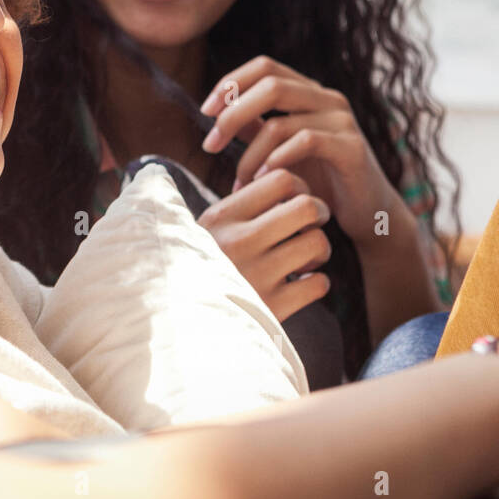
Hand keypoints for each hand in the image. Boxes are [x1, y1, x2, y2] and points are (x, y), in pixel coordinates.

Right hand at [197, 167, 332, 320]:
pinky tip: (299, 285)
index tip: (292, 201)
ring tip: (303, 259)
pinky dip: (315, 283)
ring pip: (318, 243)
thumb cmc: (198, 270)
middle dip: (318, 214)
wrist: (180, 321)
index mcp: (222, 217)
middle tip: (309, 225)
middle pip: (308, 207)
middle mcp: (239, 241)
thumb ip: (228, 207)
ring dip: (319, 251)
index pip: (281, 180)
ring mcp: (257, 275)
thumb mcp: (199, 232)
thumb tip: (219, 177)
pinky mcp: (272, 307)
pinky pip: (318, 284)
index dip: (298, 187)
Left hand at [200, 55, 396, 244]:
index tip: (205, 112)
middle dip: (232, 115)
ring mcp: (343, 121)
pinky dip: (277, 160)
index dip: (231, 83)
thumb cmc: (320, 180)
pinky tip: (263, 178)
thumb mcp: (280, 149)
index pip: (265, 66)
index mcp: (308, 93)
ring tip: (240, 180)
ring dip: (250, 154)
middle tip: (210, 146)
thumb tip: (217, 112)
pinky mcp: (352, 147)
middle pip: (270, 85)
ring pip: (281, 123)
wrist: (368, 213)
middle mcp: (327, 99)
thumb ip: (256, 128)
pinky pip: (306, 142)